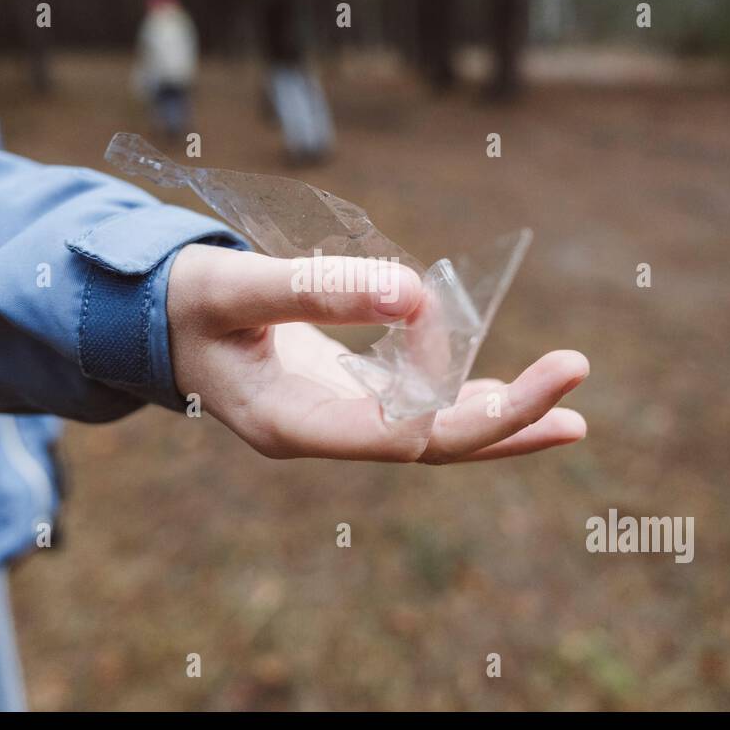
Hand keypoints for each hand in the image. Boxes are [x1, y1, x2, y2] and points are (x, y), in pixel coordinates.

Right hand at [166, 244, 588, 461]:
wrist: (153, 320)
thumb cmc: (183, 302)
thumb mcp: (233, 285)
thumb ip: (315, 289)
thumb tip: (416, 291)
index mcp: (290, 423)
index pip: (394, 438)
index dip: (461, 416)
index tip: (522, 384)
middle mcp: (322, 432)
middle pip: (429, 444)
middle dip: (506, 419)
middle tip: (576, 379)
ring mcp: (338, 418)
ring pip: (432, 433)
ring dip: (500, 417)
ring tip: (571, 403)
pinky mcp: (347, 395)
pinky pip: (418, 407)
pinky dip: (465, 396)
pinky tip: (510, 390)